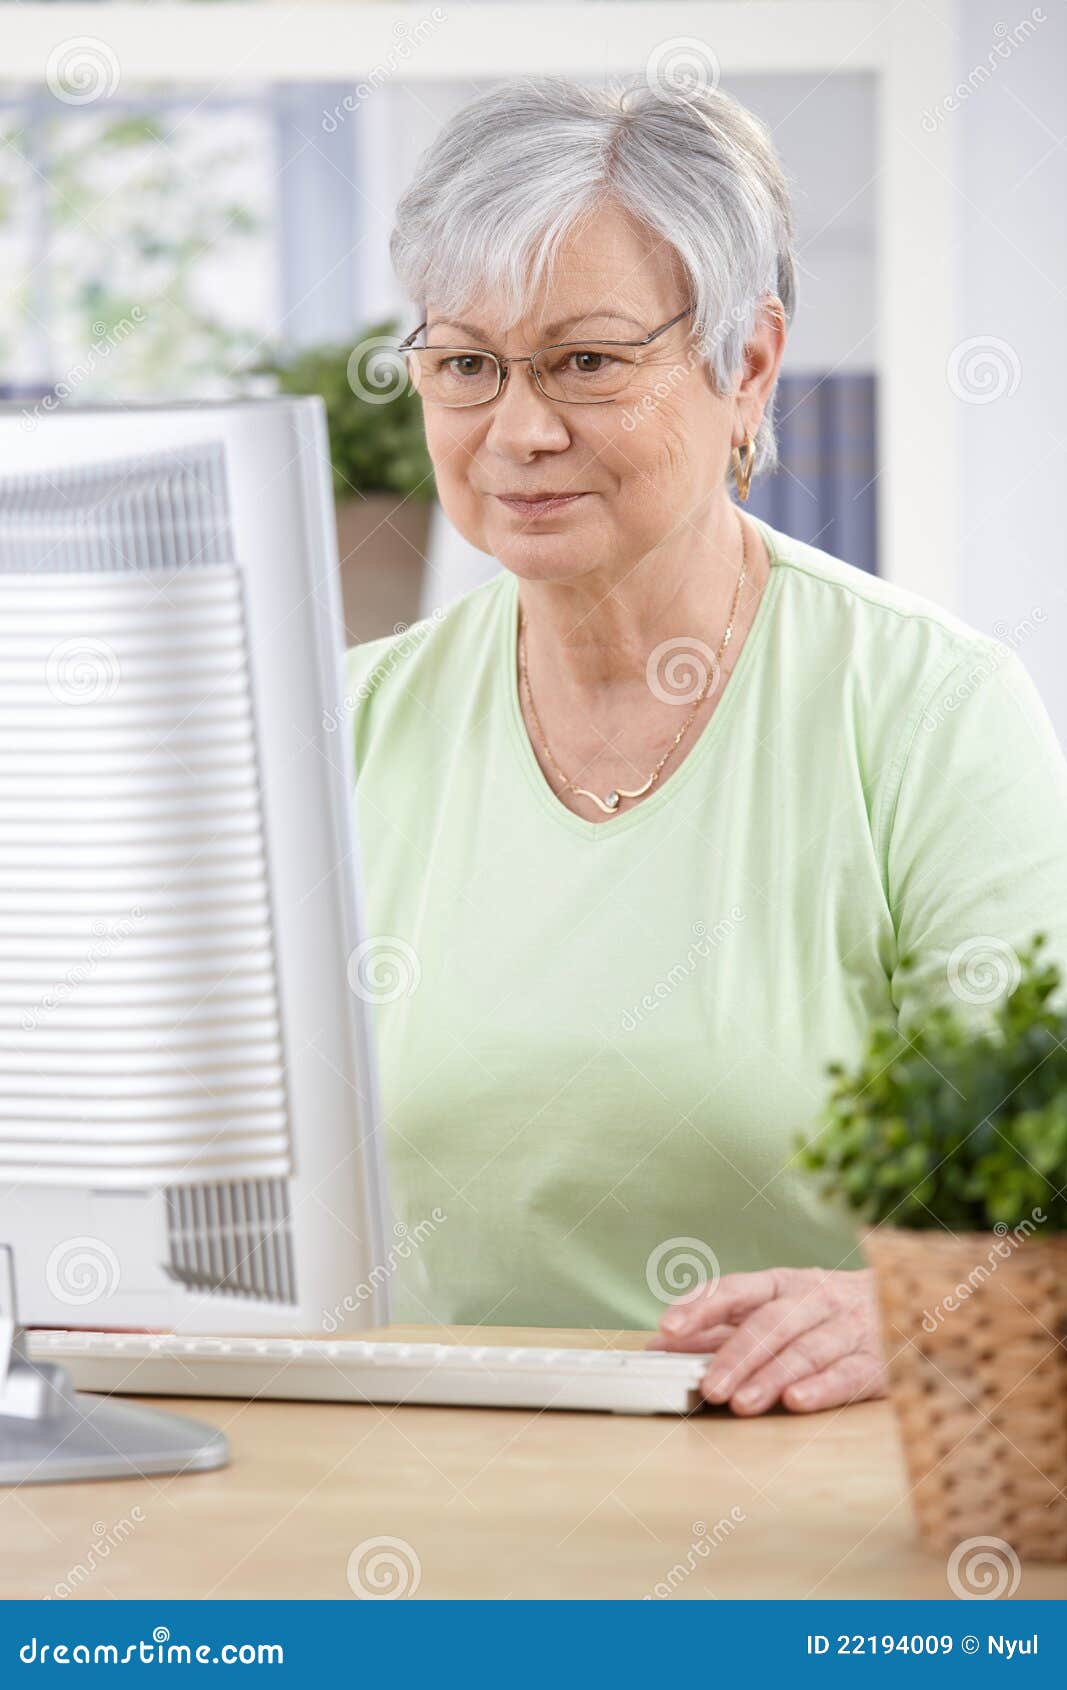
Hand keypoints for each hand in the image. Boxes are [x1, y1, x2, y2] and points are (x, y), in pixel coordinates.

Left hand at [648, 1267, 886, 1414]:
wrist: (911, 1307)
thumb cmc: (827, 1314)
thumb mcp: (775, 1311)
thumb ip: (720, 1328)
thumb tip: (660, 1345)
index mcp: (784, 1283)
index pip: (736, 1289)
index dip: (701, 1306)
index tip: (669, 1327)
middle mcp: (815, 1300)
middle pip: (770, 1323)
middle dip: (736, 1355)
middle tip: (709, 1386)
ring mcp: (847, 1328)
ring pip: (805, 1349)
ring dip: (771, 1376)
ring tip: (741, 1404)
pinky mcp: (877, 1361)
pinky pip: (847, 1374)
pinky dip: (821, 1388)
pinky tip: (796, 1402)